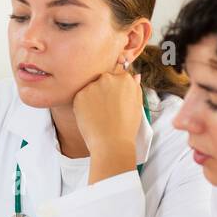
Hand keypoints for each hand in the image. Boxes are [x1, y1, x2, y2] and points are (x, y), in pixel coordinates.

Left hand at [72, 61, 142, 179]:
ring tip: (99, 114)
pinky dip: (84, 104)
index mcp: (125, 79)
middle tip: (106, 108)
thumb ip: (135, 87)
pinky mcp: (79, 95)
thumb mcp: (137, 105)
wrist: (111, 142)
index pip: (118, 75)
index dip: (116, 88)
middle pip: (103, 78)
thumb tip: (134, 75)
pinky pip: (81, 96)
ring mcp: (93, 86)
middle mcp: (108, 78)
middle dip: (104, 89)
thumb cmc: (126, 126)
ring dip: (93, 96)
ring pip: (91, 87)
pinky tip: (91, 116)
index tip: (115, 98)